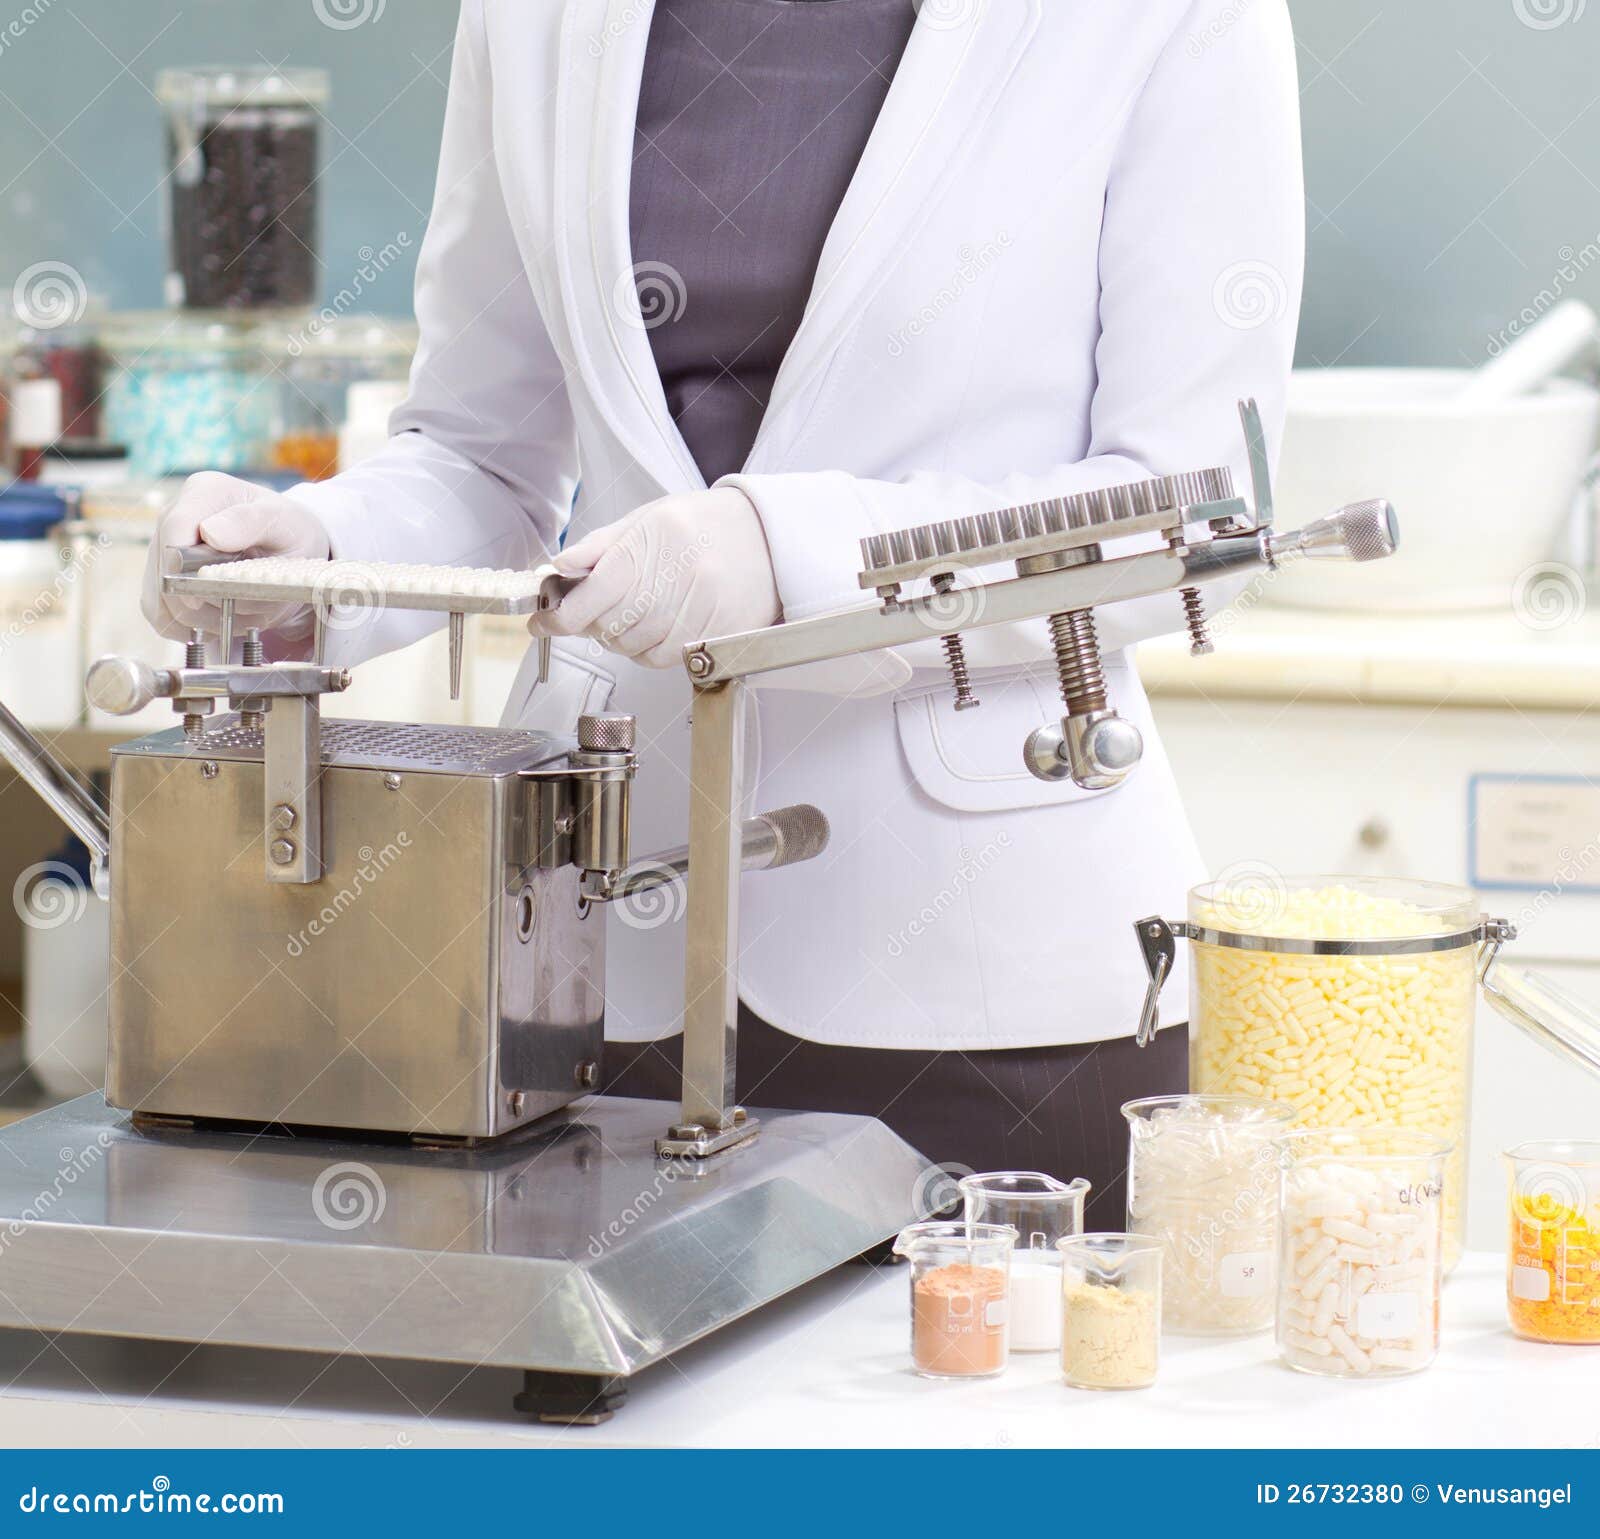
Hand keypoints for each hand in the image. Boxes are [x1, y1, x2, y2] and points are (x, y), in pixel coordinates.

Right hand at [141, 473, 330, 644]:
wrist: (290, 548)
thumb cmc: (290, 532)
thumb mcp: (285, 523)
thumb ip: (250, 523)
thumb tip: (210, 533)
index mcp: (204, 492)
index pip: (174, 531)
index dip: (183, 568)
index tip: (204, 595)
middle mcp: (175, 516)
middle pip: (163, 571)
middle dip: (204, 600)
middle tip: (246, 605)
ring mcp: (163, 546)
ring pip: (159, 599)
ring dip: (200, 618)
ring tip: (238, 612)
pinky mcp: (161, 576)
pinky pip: (160, 614)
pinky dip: (189, 627)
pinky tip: (218, 621)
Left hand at [529, 489, 780, 666]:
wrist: (768, 536)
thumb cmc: (705, 524)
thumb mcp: (648, 519)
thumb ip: (601, 546)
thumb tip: (559, 567)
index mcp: (651, 545)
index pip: (590, 597)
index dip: (558, 616)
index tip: (544, 622)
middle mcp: (675, 580)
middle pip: (609, 628)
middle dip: (593, 624)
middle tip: (597, 610)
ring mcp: (699, 611)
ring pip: (635, 649)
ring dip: (623, 639)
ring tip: (637, 614)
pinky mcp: (718, 635)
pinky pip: (666, 659)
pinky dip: (651, 651)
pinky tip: (659, 628)